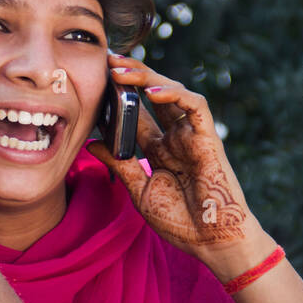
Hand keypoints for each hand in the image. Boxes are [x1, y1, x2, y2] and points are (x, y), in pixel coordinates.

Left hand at [86, 53, 271, 274]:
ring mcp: (191, 135)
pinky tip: (151, 91)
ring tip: (120, 69)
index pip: (135, 114)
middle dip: (129, 75)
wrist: (210, 240)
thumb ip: (119, 165)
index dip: (116, 97)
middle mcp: (174, 136)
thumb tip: (91, 143)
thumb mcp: (139, 190)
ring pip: (172, 92)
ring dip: (146, 77)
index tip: (93, 82)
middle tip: (106, 61)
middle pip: (151, 95)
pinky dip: (174, 94)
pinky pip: (194, 106)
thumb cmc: (179, 221)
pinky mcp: (208, 137)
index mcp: (158, 149)